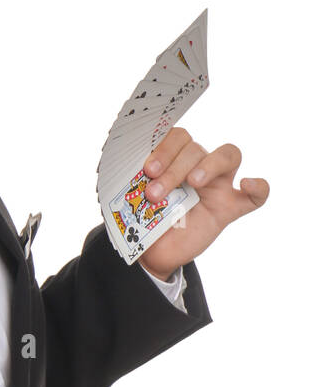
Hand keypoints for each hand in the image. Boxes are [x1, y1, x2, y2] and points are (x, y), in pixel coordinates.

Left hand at [136, 127, 269, 280]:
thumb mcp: (134, 195)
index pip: (177, 136)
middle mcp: (196, 165)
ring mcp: (217, 186)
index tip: (147, 169)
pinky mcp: (229, 209)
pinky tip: (247, 184)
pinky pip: (256, 196)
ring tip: (192, 184)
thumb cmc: (143, 217)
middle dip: (174, 168)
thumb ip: (135, 178)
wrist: (152, 250)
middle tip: (154, 192)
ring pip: (228, 156)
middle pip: (197, 148)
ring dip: (208, 166)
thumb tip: (128, 163)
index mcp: (172, 158)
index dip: (164, 148)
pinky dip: (258, 187)